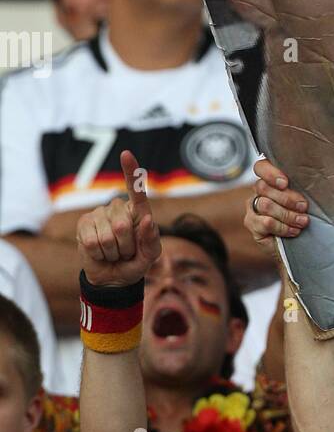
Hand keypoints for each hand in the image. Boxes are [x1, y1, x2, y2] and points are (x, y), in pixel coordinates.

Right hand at [76, 150, 160, 286]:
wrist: (113, 277)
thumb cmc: (136, 262)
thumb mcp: (150, 255)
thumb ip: (152, 240)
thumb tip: (146, 219)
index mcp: (138, 212)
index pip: (135, 190)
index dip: (131, 172)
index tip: (125, 154)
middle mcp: (117, 208)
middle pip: (122, 225)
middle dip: (126, 246)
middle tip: (126, 251)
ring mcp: (99, 214)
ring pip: (106, 236)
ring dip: (112, 251)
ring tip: (114, 252)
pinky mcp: (84, 224)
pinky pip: (91, 242)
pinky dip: (98, 253)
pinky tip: (100, 252)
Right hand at [244, 158, 309, 254]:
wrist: (297, 244)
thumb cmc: (302, 216)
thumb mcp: (303, 199)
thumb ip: (301, 188)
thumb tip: (312, 181)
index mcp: (270, 179)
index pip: (261, 167)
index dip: (271, 173)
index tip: (285, 183)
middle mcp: (258, 192)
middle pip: (264, 187)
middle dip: (288, 198)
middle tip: (303, 207)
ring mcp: (253, 208)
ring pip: (266, 205)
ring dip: (288, 214)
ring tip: (302, 221)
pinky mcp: (252, 224)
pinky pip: (266, 222)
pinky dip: (283, 227)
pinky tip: (293, 231)